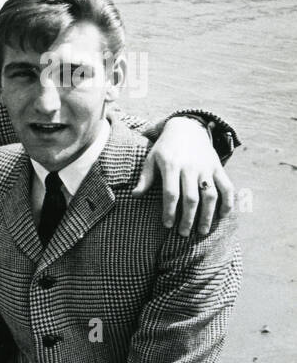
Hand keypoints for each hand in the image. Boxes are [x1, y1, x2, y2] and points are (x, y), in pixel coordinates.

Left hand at [135, 116, 234, 235]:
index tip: (168, 225)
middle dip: (188, 218)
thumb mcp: (151, 159)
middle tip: (184, 233)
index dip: (169, 211)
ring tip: (202, 231)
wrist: (187, 128)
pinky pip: (227, 186)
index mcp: (172, 166)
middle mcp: (190, 168)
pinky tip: (223, 215)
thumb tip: (135, 196)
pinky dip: (228, 201)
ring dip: (208, 215)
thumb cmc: (165, 148)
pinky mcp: (218, 167)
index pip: (171, 193)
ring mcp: (206, 168)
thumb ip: (145, 178)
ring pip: (210, 195)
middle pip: (191, 198)